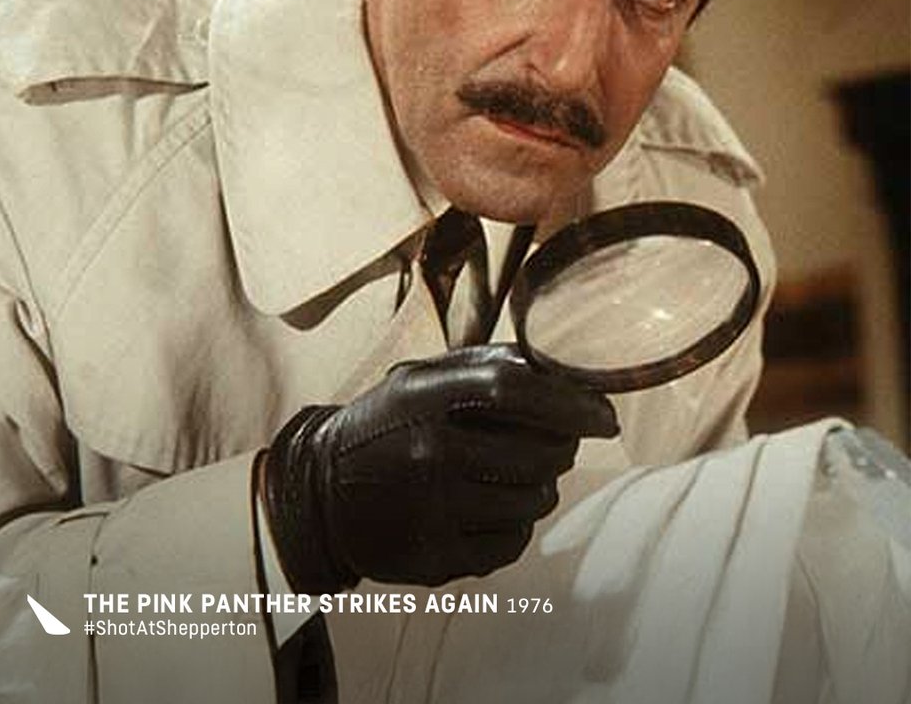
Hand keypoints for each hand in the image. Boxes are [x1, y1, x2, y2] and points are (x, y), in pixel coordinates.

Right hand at [263, 344, 617, 592]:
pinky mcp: (435, 559)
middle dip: (563, 446)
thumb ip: (484, 366)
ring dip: (542, 485)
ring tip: (518, 472)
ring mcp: (432, 511)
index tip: (604, 414)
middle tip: (559, 441)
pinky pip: (512, 542)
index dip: (570, 401)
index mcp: (423, 398)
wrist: (319, 492)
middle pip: (537, 452)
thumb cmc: (385, 423)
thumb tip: (561, 368)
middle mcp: (427, 453)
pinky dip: (517, 523)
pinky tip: (492, 506)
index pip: (514, 391)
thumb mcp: (419, 378)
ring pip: (534, 500)